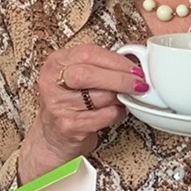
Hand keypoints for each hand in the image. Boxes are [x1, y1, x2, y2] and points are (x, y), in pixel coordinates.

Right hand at [21, 43, 144, 177]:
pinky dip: (117, 113)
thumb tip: (134, 58)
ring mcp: (58, 105)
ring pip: (100, 96)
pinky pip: (104, 116)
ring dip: (120, 97)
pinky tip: (116, 111)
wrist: (52, 137)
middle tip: (138, 83)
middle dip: (120, 78)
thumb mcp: (76, 77)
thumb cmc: (69, 103)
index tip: (134, 68)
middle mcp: (53, 83)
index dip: (115, 60)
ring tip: (125, 97)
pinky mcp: (69, 126)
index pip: (88, 53)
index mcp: (56, 64)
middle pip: (89, 74)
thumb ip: (100, 65)